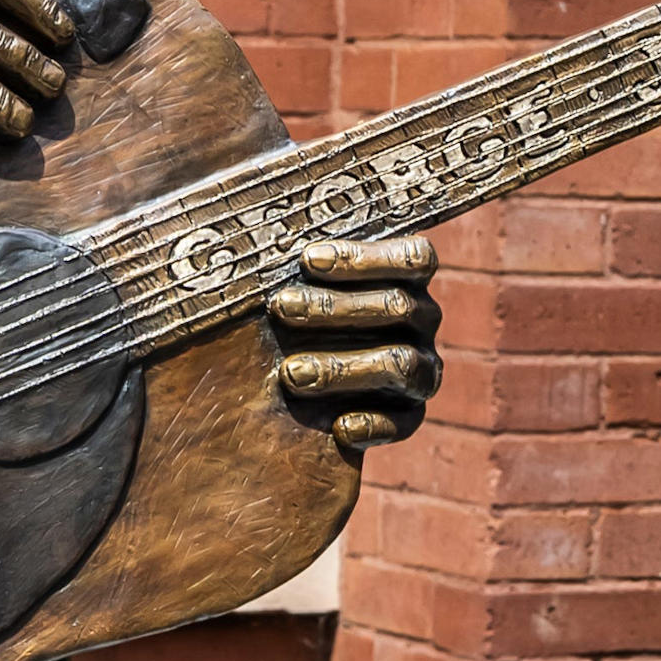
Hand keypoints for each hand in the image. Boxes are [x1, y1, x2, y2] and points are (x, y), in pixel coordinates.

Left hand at [266, 236, 442, 461]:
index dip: (365, 257)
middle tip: (281, 307)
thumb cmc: (290, 316)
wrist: (292, 388)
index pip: (415, 258)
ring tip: (290, 374)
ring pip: (400, 363)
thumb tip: (239, 233)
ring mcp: (421, 369)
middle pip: (399, 307)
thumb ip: (288, 261)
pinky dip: (373, 424)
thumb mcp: (291, 282)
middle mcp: (422, 321)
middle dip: (335, 308)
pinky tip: (338, 427)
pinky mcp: (410, 415)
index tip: (306, 260)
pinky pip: (405, 421)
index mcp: (406, 280)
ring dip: (344, 367)